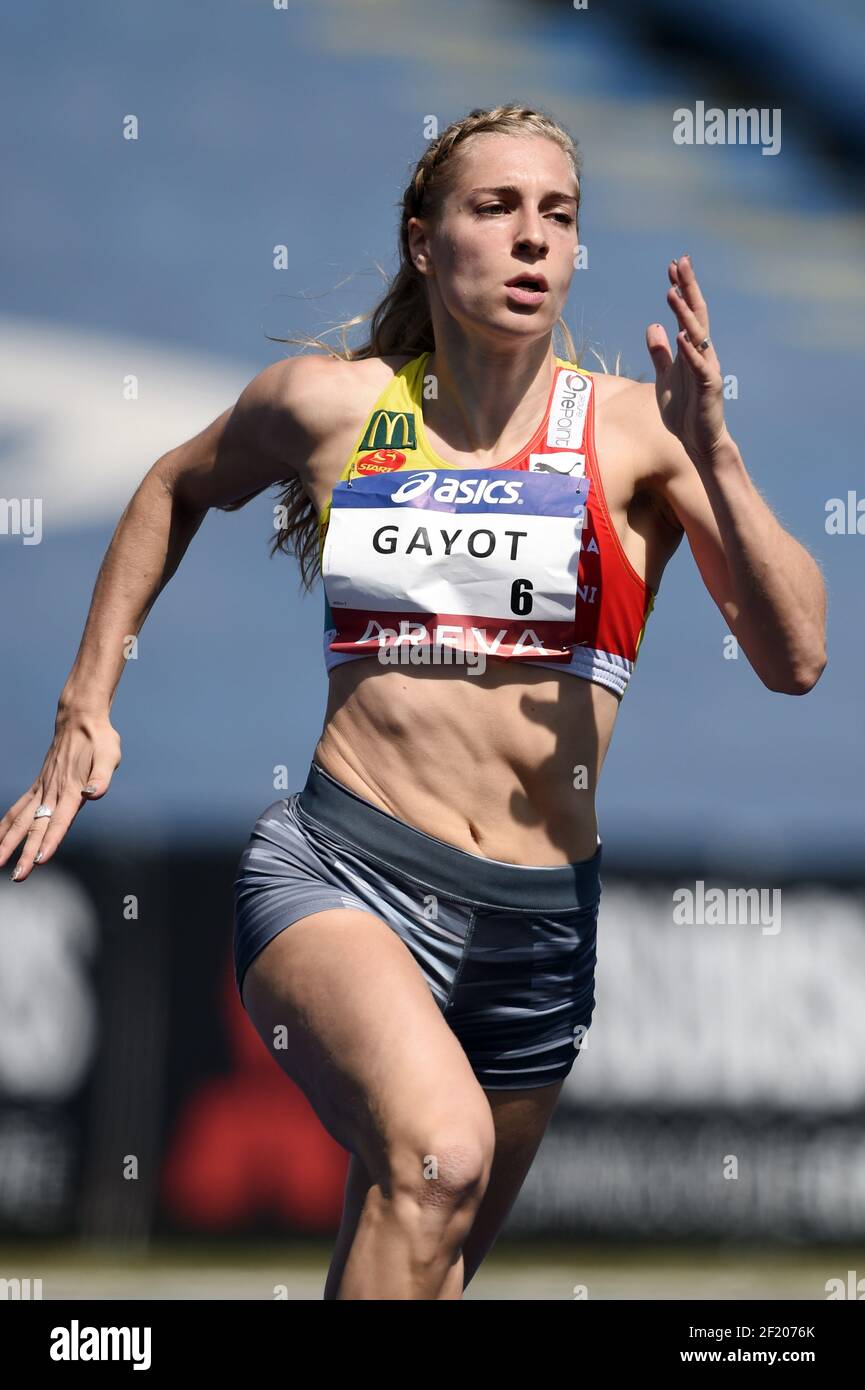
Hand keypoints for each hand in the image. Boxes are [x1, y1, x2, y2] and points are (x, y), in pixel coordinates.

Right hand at [0, 710, 121, 882]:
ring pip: (20, 820)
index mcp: (72, 789)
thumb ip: (101, 778)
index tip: (39, 860)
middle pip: (36, 827)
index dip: (51, 841)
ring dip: (7, 843)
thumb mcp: (109, 755)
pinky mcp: (38, 786)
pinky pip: (17, 809)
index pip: (60, 821)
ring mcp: (42, 789)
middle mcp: (53, 792)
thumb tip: (94, 795)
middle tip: (17, 878)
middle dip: (25, 853)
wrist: (80, 719)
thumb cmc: (100, 739)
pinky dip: (4, 826)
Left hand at [646, 253, 728, 463]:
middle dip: (688, 288)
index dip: (680, 290)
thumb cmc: (684, 411)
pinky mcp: (709, 387)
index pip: (686, 313)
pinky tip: (682, 337)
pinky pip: (700, 366)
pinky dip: (690, 352)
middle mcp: (702, 353)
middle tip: (681, 263)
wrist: (697, 441)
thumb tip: (654, 326)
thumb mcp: (665, 377)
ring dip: (686, 315)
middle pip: (696, 314)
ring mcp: (707, 368)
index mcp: (691, 350)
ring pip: (698, 335)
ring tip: (674, 293)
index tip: (672, 267)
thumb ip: (660, 353)